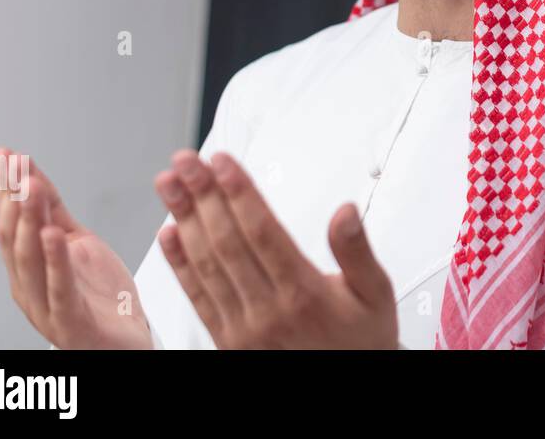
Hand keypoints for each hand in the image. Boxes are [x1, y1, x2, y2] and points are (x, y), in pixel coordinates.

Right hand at [0, 146, 153, 349]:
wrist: (128, 343)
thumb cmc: (103, 298)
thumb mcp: (79, 245)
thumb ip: (57, 214)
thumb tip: (33, 175)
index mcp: (29, 269)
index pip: (11, 224)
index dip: (7, 189)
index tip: (7, 156)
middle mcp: (29, 289)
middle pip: (14, 240)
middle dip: (15, 200)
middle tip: (18, 167)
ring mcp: (46, 308)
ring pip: (30, 263)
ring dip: (29, 222)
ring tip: (32, 190)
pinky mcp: (71, 324)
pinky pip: (59, 290)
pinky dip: (55, 262)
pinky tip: (53, 236)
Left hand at [153, 149, 397, 348]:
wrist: (345, 383)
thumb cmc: (360, 338)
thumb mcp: (375, 293)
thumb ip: (358, 251)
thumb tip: (346, 212)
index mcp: (303, 294)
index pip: (262, 231)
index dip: (239, 192)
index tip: (222, 162)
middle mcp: (267, 311)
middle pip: (226, 242)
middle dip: (203, 196)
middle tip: (186, 161)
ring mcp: (242, 329)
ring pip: (206, 265)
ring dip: (184, 219)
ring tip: (170, 185)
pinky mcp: (227, 342)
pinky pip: (197, 297)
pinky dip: (179, 264)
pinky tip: (169, 234)